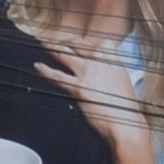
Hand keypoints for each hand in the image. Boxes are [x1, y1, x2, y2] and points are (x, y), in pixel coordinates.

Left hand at [52, 37, 153, 163]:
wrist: (125, 124)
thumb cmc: (126, 108)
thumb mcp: (122, 82)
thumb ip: (110, 72)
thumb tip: (100, 71)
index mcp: (113, 61)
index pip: (98, 42)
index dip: (86, 42)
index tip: (78, 42)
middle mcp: (100, 63)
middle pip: (79, 44)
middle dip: (66, 41)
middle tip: (58, 40)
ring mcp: (88, 73)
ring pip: (65, 55)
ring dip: (53, 49)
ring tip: (45, 44)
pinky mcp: (78, 88)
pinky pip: (58, 76)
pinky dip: (46, 71)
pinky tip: (38, 66)